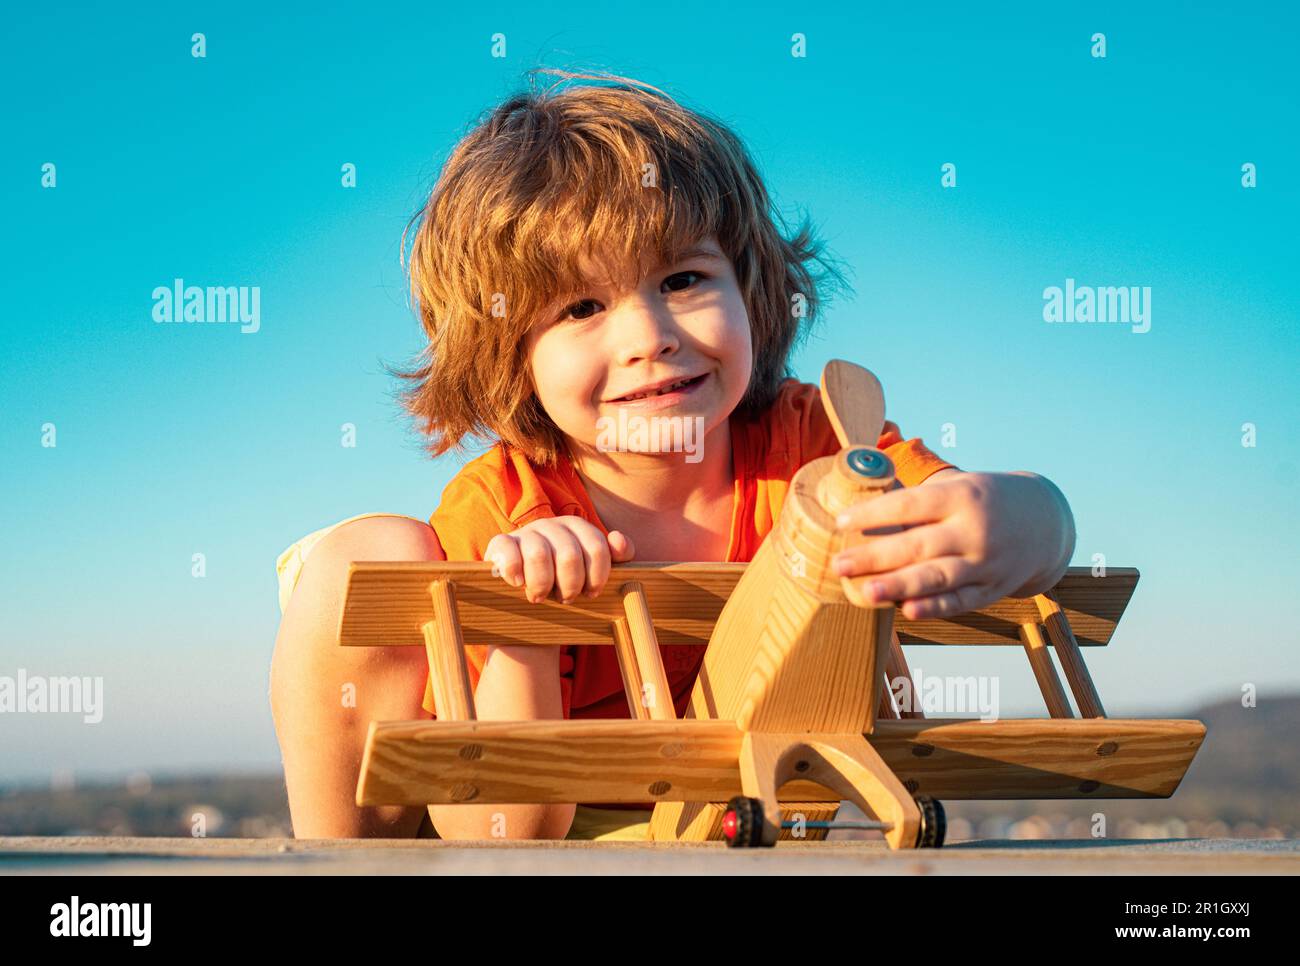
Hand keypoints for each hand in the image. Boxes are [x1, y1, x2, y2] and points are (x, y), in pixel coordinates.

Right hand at [484, 516, 635, 603]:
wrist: (524, 593)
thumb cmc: (564, 580)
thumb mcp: (593, 568)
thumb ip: (616, 555)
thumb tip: (618, 540)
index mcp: (577, 526)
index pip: (597, 546)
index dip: (597, 576)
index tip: (591, 593)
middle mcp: (551, 524)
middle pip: (569, 555)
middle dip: (570, 585)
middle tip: (565, 599)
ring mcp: (525, 532)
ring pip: (539, 556)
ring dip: (542, 585)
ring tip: (541, 597)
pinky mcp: (500, 543)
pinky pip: (508, 554)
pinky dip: (515, 573)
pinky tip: (518, 584)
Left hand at [830, 471, 1072, 619]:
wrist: (1044, 521)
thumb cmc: (984, 500)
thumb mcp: (959, 485)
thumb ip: (918, 499)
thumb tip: (861, 507)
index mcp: (962, 496)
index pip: (910, 504)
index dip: (873, 514)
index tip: (840, 522)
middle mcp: (975, 529)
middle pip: (919, 544)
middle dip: (875, 556)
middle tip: (839, 565)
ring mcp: (986, 562)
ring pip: (938, 576)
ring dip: (900, 586)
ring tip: (866, 592)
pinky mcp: (993, 588)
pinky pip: (960, 601)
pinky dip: (934, 607)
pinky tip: (906, 611)